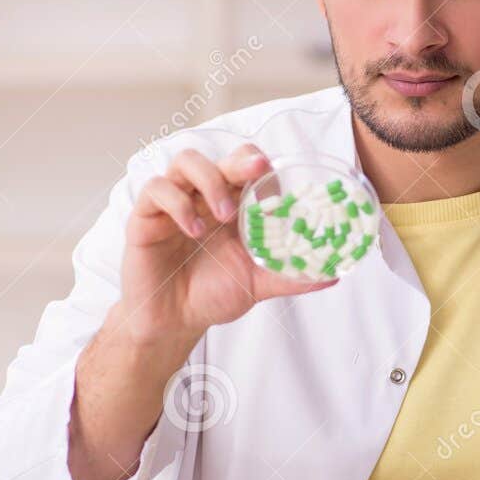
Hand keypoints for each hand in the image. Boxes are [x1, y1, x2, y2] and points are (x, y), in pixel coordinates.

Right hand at [121, 142, 338, 348]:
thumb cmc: (213, 295)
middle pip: (220, 157)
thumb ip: (290, 277)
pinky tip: (194, 229)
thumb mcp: (257, 284)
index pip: (245, 165)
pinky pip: (156, 190)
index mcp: (232, 203)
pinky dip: (177, 203)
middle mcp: (203, 196)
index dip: (259, 163)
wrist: (175, 322)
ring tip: (224, 214)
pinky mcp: (146, 216)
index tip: (275, 174)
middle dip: (241, 160)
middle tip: (257, 170)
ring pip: (185, 162)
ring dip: (209, 181)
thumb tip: (333, 276)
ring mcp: (174, 203)